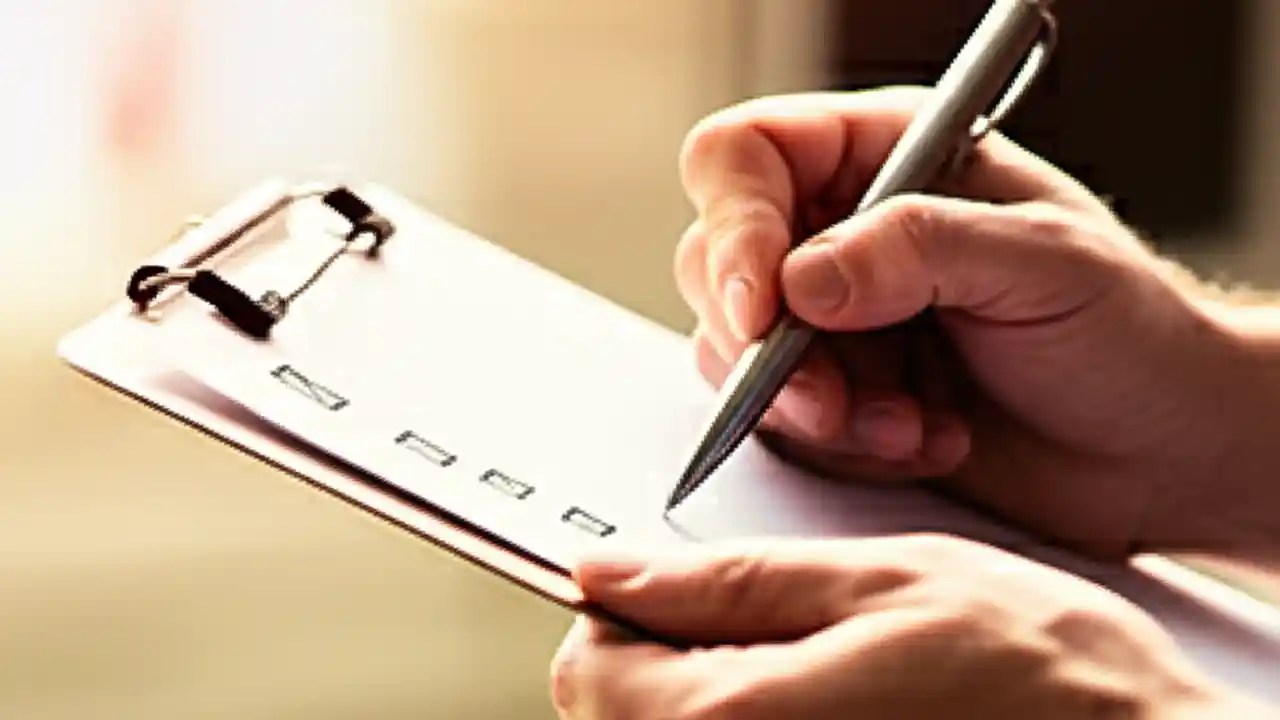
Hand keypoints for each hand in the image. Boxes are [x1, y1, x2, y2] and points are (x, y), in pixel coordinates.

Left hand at [549, 536, 1264, 719]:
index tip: (679, 588)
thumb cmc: (1041, 680)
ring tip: (829, 666)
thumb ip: (728, 580)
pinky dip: (766, 719)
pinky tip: (844, 707)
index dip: (625, 610)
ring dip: (725, 688)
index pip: (588, 668)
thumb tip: (612, 569)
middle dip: (675, 650)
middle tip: (778, 624)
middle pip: (624, 712)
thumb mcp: (878, 583)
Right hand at [675, 87, 1273, 557]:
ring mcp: (834, 319)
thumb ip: (920, 249)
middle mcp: (845, 231)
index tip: (764, 307)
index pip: (749, 157)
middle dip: (774, 348)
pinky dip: (841, 445)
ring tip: (911, 424)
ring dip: (817, 407)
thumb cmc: (1126, 333)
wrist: (1158, 450)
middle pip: (718, 262)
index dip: (735, 226)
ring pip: (737, 353)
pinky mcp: (836, 395)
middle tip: (838, 397)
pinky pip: (778, 420)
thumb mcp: (1043, 263)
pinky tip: (924, 441)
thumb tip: (801, 279)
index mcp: (888, 157)